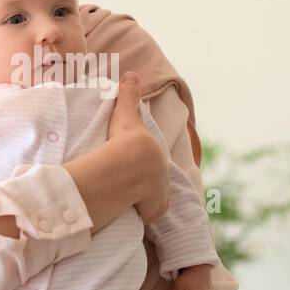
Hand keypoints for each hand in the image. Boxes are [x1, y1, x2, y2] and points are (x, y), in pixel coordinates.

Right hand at [106, 71, 168, 223]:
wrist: (129, 163)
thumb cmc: (126, 138)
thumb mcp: (125, 116)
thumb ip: (128, 96)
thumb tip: (131, 73)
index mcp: (158, 156)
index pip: (155, 164)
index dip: (146, 167)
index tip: (136, 170)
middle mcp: (164, 176)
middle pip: (156, 184)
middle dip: (146, 187)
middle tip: (127, 187)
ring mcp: (160, 195)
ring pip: (153, 202)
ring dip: (144, 203)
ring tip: (126, 202)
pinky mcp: (152, 210)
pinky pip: (147, 216)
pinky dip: (140, 216)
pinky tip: (129, 213)